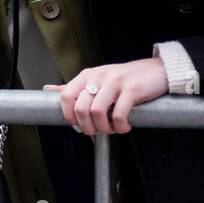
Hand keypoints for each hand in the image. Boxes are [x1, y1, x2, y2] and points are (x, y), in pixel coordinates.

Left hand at [46, 58, 168, 134]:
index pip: (66, 97)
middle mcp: (98, 77)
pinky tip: (125, 127)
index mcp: (86, 75)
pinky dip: (120, 126)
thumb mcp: (95, 79)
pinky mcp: (132, 90)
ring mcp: (115, 82)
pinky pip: (120, 114)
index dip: (68, 116)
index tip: (77, 125)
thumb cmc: (124, 78)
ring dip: (103, 128)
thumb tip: (48, 89)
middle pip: (81, 108)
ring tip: (111, 130)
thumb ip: (74, 87)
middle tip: (96, 131)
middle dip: (86, 126)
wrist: (156, 71)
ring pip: (97, 112)